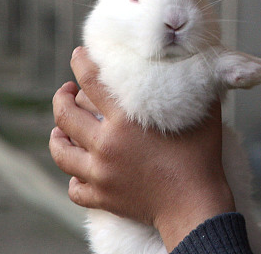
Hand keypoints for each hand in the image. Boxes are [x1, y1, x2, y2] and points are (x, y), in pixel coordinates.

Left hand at [49, 46, 236, 249]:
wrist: (195, 205)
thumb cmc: (202, 156)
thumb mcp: (204, 111)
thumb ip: (197, 83)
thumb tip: (199, 59)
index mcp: (126, 119)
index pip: (92, 81)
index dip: (81, 63)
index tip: (78, 55)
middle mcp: (106, 144)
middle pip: (65, 115)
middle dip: (61, 98)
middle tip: (66, 91)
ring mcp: (100, 173)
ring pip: (61, 152)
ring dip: (56, 137)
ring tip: (59, 130)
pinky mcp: (102, 198)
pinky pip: (74, 188)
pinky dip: (74, 179)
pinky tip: (78, 171)